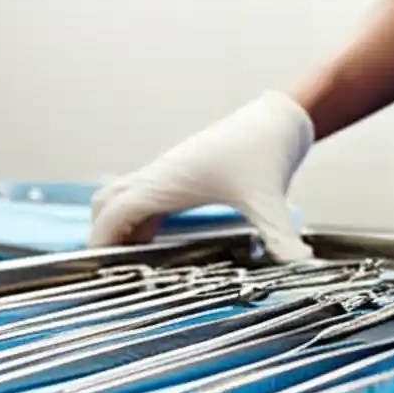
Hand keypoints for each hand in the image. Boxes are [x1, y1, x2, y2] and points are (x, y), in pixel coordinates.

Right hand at [89, 91, 314, 261]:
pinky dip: (140, 220)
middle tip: (111, 273)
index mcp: (167, 181)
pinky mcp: (182, 174)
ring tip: (130, 267)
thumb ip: (279, 235)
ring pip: (124, 198)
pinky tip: (158, 244)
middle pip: (107, 203)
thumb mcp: (270, 199)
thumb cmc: (266, 151)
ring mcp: (169, 172)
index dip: (100, 241)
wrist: (278, 119)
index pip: (114, 212)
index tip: (94, 272)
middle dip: (101, 235)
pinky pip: (146, 197)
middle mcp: (160, 174)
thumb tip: (299, 264)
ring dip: (120, 228)